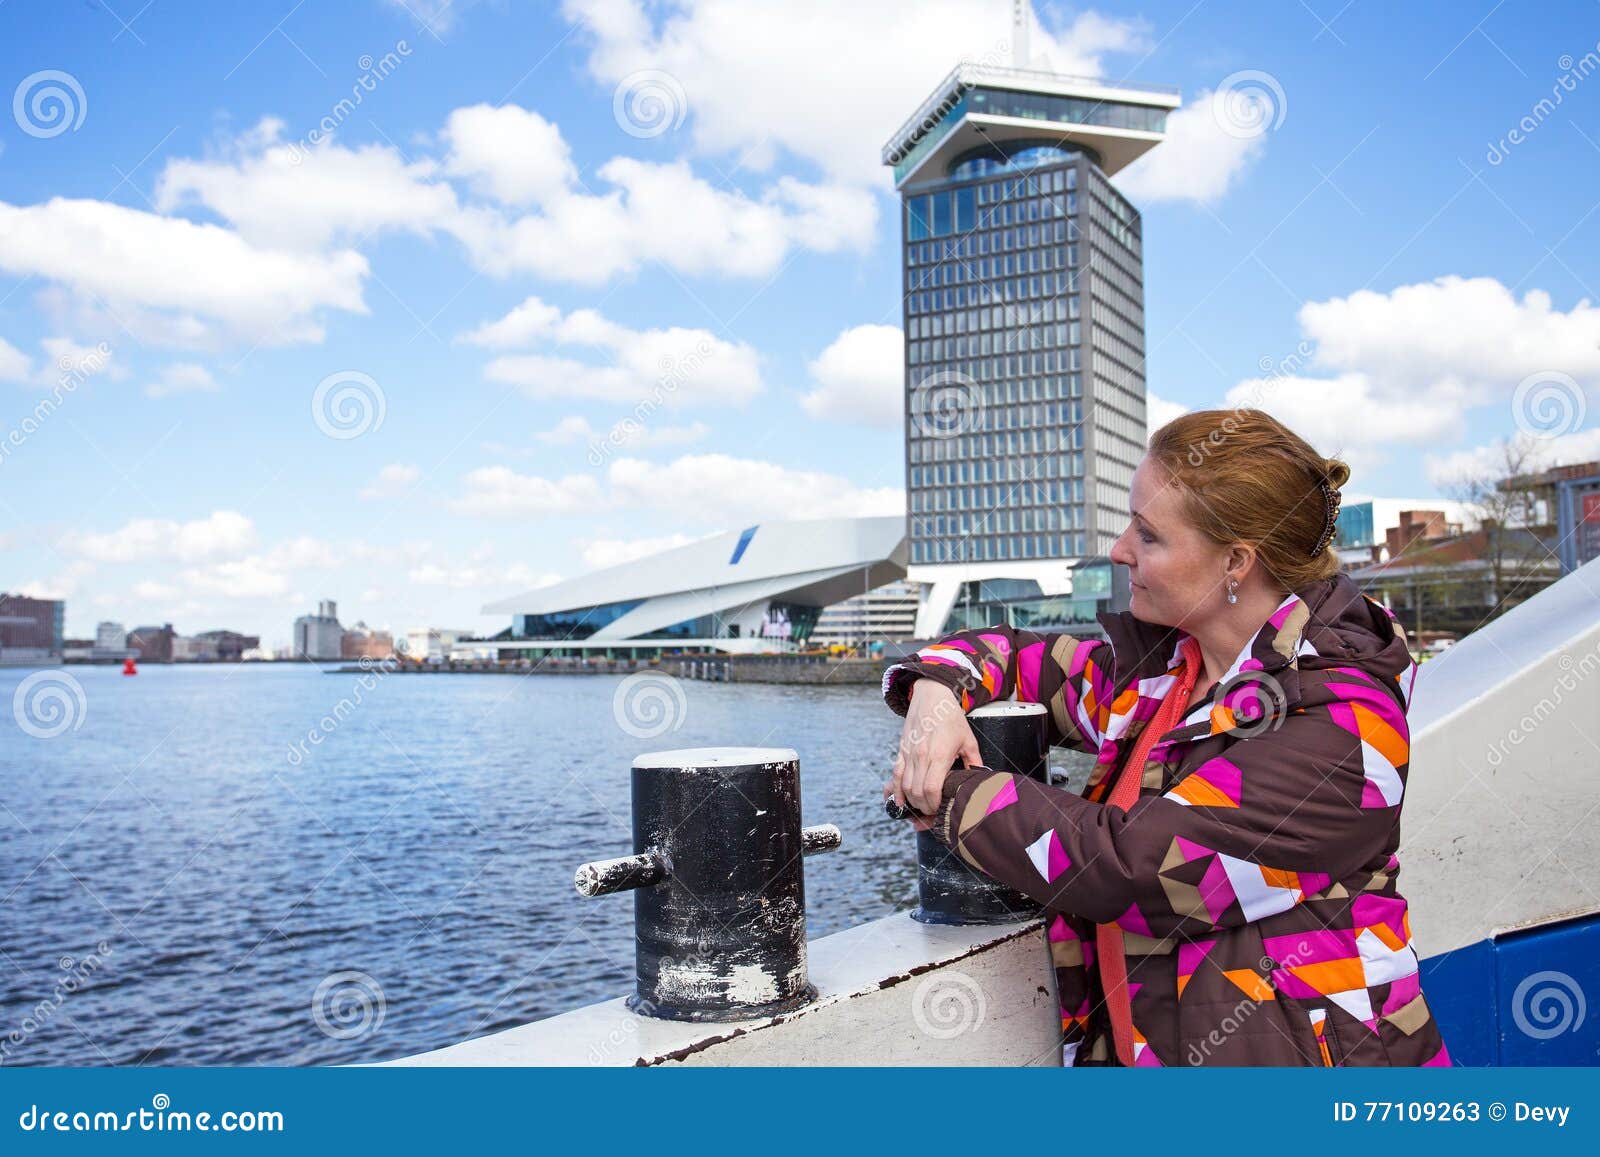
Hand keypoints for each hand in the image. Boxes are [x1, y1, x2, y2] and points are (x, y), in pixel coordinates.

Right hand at [889, 678, 981, 817]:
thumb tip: (980, 778)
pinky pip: (895, 775)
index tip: (940, 809)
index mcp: (939, 755)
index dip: (934, 804)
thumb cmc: (951, 717)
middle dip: (924, 807)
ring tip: (920, 807)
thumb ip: (975, 761)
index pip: (932, 789)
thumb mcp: (968, 739)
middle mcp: (921, 756)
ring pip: (904, 786)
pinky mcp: (901, 750)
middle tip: (932, 812)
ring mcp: (909, 753)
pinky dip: (895, 790)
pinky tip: (899, 801)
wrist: (931, 696)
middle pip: (916, 792)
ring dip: (911, 801)